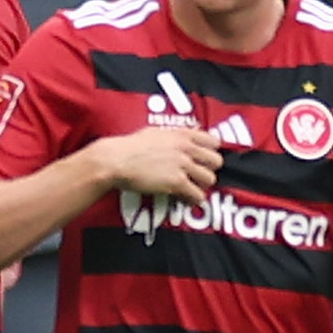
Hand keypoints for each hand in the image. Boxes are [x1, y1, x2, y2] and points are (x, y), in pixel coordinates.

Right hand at [89, 126, 220, 200]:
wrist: (116, 160)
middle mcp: (186, 148)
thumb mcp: (155, 132)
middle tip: (197, 176)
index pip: (214, 142)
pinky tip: (185, 200)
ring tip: (190, 189)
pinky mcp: (176, 182)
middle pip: (216, 161)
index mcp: (182, 134)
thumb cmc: (130, 146)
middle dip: (208, 170)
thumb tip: (187, 136)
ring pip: (209, 179)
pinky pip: (197, 195)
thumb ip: (175, 135)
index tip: (204, 160)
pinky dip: (193, 199)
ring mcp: (183, 165)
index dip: (210, 153)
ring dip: (201, 186)